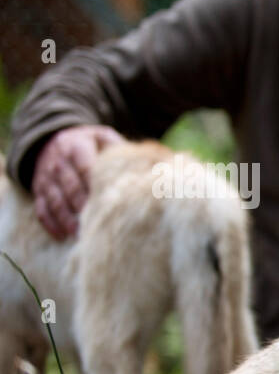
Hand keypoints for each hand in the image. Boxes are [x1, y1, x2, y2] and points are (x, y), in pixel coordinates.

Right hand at [30, 125, 124, 239]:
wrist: (55, 139)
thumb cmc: (91, 144)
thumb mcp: (103, 138)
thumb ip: (118, 149)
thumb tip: (144, 167)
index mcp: (76, 146)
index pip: (86, 168)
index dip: (95, 186)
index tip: (108, 202)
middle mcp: (57, 161)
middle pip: (70, 186)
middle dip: (81, 205)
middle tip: (95, 222)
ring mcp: (46, 177)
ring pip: (54, 199)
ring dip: (66, 218)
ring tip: (80, 234)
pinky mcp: (38, 190)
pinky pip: (41, 208)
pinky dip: (50, 223)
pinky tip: (62, 236)